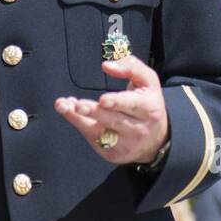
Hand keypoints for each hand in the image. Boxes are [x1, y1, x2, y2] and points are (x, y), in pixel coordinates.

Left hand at [54, 55, 168, 164]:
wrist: (157, 139)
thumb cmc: (148, 103)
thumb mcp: (148, 81)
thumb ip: (131, 66)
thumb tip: (107, 66)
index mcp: (149, 109)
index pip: (132, 105)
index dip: (116, 102)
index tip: (102, 100)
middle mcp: (138, 129)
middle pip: (113, 120)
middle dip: (94, 112)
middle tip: (77, 105)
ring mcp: (126, 144)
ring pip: (99, 132)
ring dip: (79, 119)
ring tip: (63, 106)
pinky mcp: (113, 154)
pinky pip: (93, 139)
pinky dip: (79, 124)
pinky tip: (70, 111)